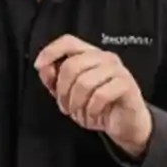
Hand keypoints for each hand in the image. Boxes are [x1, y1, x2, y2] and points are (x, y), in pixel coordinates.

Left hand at [33, 34, 151, 156]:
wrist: (126, 124)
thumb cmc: (98, 106)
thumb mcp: (69, 94)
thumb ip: (54, 80)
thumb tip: (43, 68)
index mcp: (90, 55)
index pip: (68, 42)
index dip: (51, 51)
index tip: (39, 66)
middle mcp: (105, 57)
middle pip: (72, 65)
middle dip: (63, 91)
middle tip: (65, 107)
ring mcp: (118, 70)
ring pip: (85, 82)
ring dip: (76, 103)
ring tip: (78, 113)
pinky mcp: (127, 85)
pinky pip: (100, 95)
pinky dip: (91, 109)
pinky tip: (92, 115)